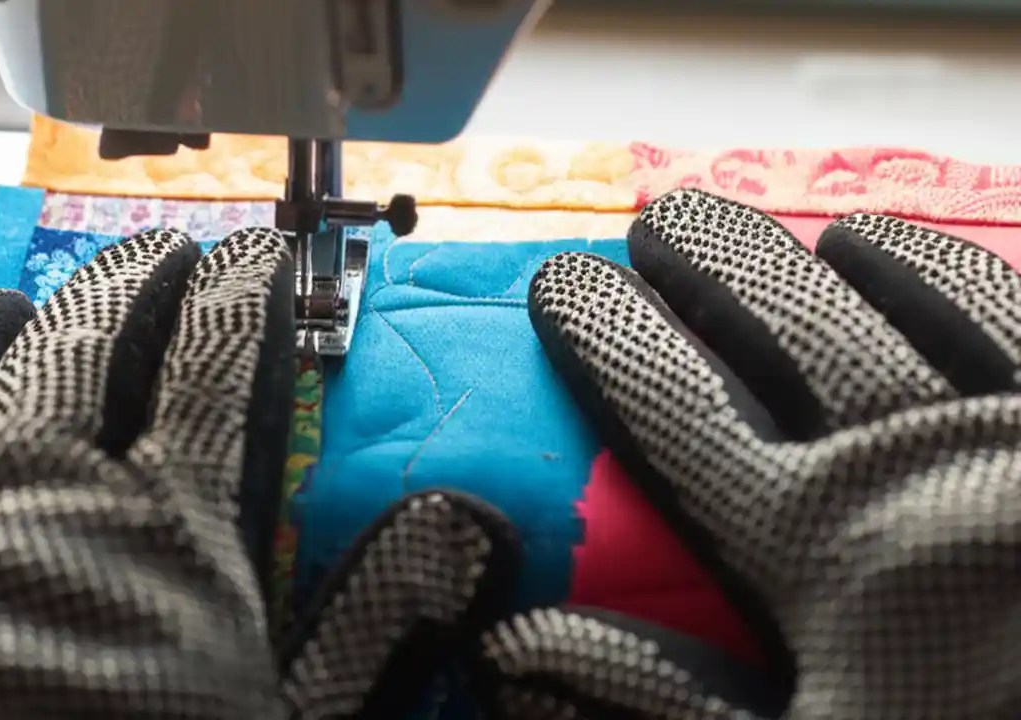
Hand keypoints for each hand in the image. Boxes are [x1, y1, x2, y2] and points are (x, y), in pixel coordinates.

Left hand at [0, 227, 520, 718]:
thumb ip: (374, 619)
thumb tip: (469, 526)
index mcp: (169, 537)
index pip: (216, 363)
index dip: (243, 295)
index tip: (259, 258)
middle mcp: (49, 500)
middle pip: (109, 341)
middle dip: (155, 281)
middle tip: (184, 255)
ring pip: (4, 359)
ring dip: (60, 304)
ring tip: (97, 276)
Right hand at [475, 190, 1020, 718]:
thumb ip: (670, 703)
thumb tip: (522, 646)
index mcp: (823, 541)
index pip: (677, 402)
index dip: (608, 330)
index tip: (566, 281)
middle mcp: (917, 458)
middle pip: (786, 320)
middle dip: (712, 257)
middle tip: (663, 222)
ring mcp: (1019, 432)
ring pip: (913, 297)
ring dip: (842, 253)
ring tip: (805, 234)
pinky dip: (966, 274)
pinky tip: (931, 254)